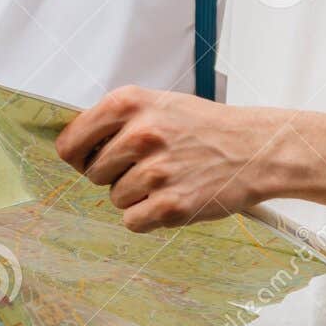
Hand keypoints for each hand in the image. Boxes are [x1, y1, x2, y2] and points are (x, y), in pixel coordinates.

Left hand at [54, 85, 294, 233]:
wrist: (255, 148)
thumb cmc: (203, 127)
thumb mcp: (155, 104)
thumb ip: (114, 120)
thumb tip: (71, 145)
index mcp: (129, 104)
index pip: (70, 143)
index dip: (77, 156)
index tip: (88, 160)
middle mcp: (140, 134)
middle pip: (92, 174)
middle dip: (113, 174)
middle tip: (146, 165)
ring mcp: (157, 171)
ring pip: (115, 198)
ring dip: (136, 195)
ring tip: (167, 178)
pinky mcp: (173, 204)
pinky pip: (133, 221)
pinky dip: (148, 216)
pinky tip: (171, 197)